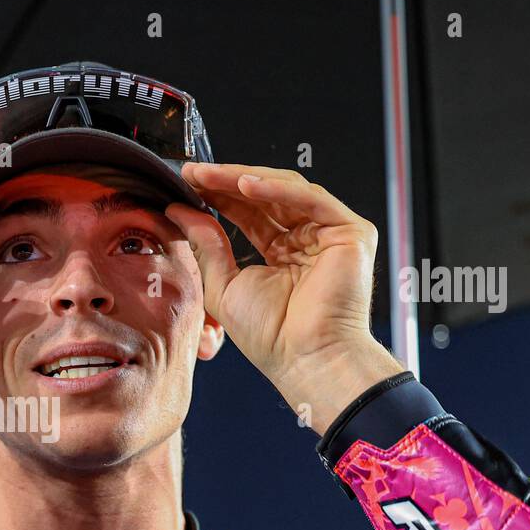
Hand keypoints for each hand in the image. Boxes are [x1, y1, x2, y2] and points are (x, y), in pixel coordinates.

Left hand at [165, 163, 402, 433]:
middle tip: (193, 172)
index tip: (187, 183)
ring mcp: (330, 234)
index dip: (219, 196)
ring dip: (245, 179)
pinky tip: (244, 183)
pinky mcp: (350, 232)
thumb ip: (205, 244)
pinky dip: (277, 188)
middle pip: (265, 196)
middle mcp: (307, 240)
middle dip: (227, 182)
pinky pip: (310, 198)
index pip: (248, 213)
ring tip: (209, 176)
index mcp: (282, 253)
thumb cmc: (271, 335)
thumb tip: (178, 210)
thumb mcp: (224, 284)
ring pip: (286, 190)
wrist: (305, 358)